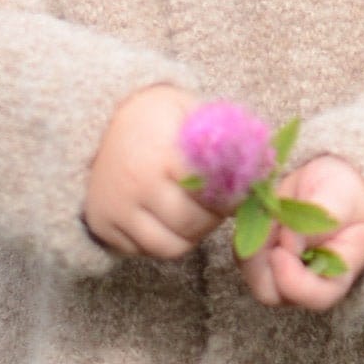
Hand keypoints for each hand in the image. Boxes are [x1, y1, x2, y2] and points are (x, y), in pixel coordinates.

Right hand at [83, 84, 223, 261]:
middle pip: (192, 224)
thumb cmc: (155, 117)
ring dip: (190, 235)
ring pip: (170, 247)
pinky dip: (162, 240)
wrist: (96, 120)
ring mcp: (116, 208)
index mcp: (163, 153)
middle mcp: (136, 184)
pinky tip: (166, 217)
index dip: (231, 194)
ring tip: (194, 212)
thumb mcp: (191, 111)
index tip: (238, 188)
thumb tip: (267, 165)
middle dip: (213, 217)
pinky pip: (143, 251)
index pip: (212, 193)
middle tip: (218, 203)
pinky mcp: (103, 226)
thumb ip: (227, 136)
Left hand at [239, 155, 363, 310]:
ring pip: (253, 275)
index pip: (317, 297)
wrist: (329, 175)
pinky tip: (262, 212)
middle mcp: (307, 280)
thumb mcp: (340, 197)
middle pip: (275, 293)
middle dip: (262, 262)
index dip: (294, 282)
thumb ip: (319, 219)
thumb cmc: (345, 190)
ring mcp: (282, 271)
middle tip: (268, 224)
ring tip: (269, 213)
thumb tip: (288, 243)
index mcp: (338, 272)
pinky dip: (245, 235)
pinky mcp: (262, 256)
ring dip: (253, 244)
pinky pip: (243, 255)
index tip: (280, 252)